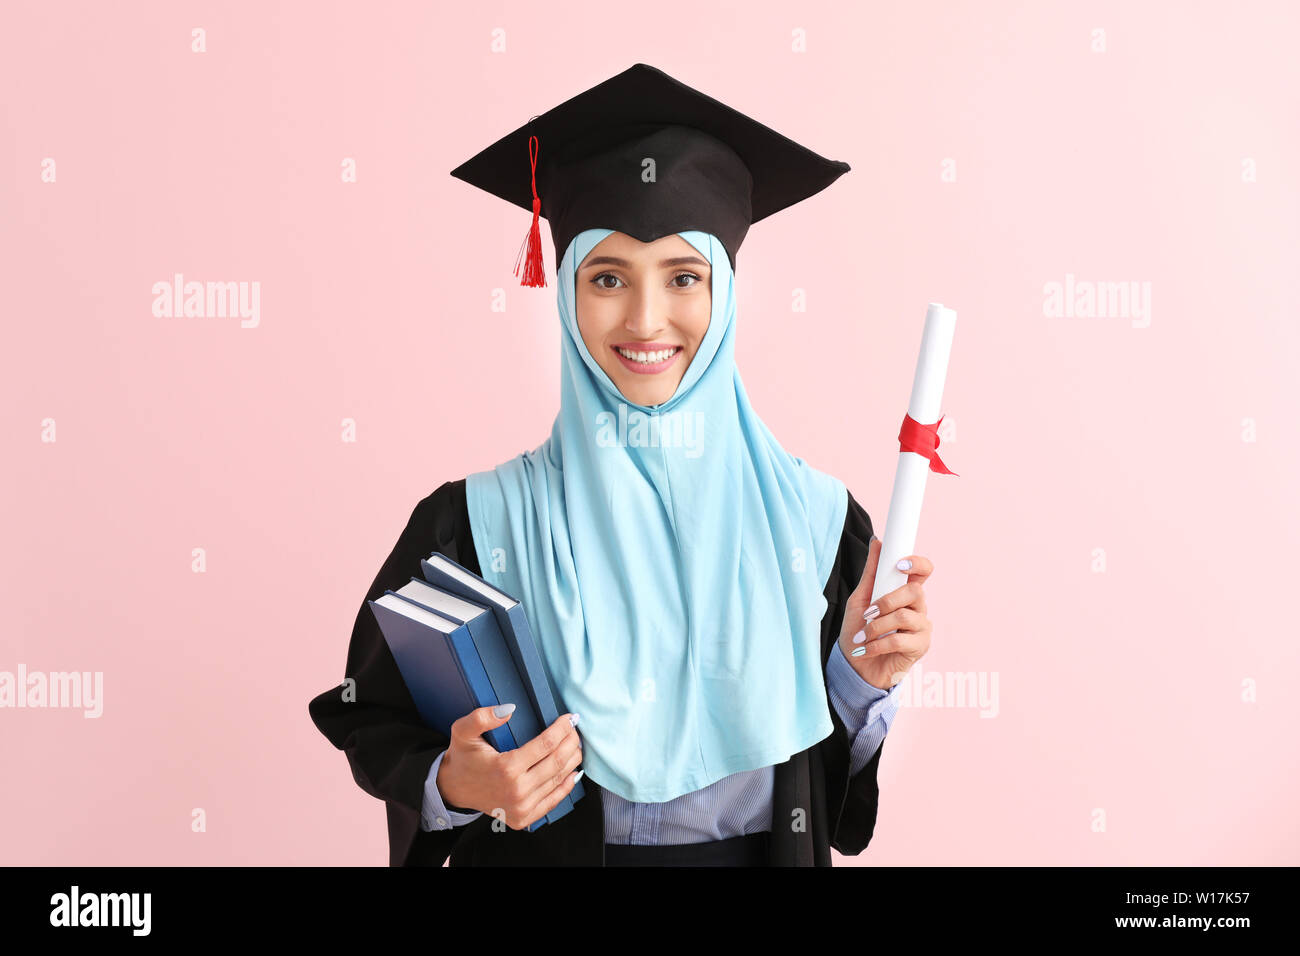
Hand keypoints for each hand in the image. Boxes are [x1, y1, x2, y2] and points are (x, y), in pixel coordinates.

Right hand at [436, 706, 583, 829]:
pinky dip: (567, 784)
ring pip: (559, 780)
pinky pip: (554, 800)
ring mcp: (522, 808)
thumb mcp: (463, 731)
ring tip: (575, 745)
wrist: (454, 789)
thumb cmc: (463, 757)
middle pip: (557, 762)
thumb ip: (481, 717)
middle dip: (571, 742)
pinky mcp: (524, 818)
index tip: (569, 718)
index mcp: (506, 768)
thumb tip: (509, 709)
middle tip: (575, 729)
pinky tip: (573, 770)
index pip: (546, 745)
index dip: (562, 729)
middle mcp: (517, 791)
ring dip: (572, 760)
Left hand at [836, 536, 933, 689]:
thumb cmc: (859, 631)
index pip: (923, 570)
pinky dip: (877, 644)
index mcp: (905, 592)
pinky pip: (900, 640)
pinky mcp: (920, 647)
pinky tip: (866, 649)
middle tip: (867, 613)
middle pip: (914, 591)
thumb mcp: (859, 599)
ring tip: (862, 636)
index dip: (917, 563)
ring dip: (877, 627)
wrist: (856, 667)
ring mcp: (921, 627)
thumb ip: (871, 573)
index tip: (899, 564)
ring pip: (905, 616)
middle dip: (886, 601)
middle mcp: (918, 607)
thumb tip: (877, 541)